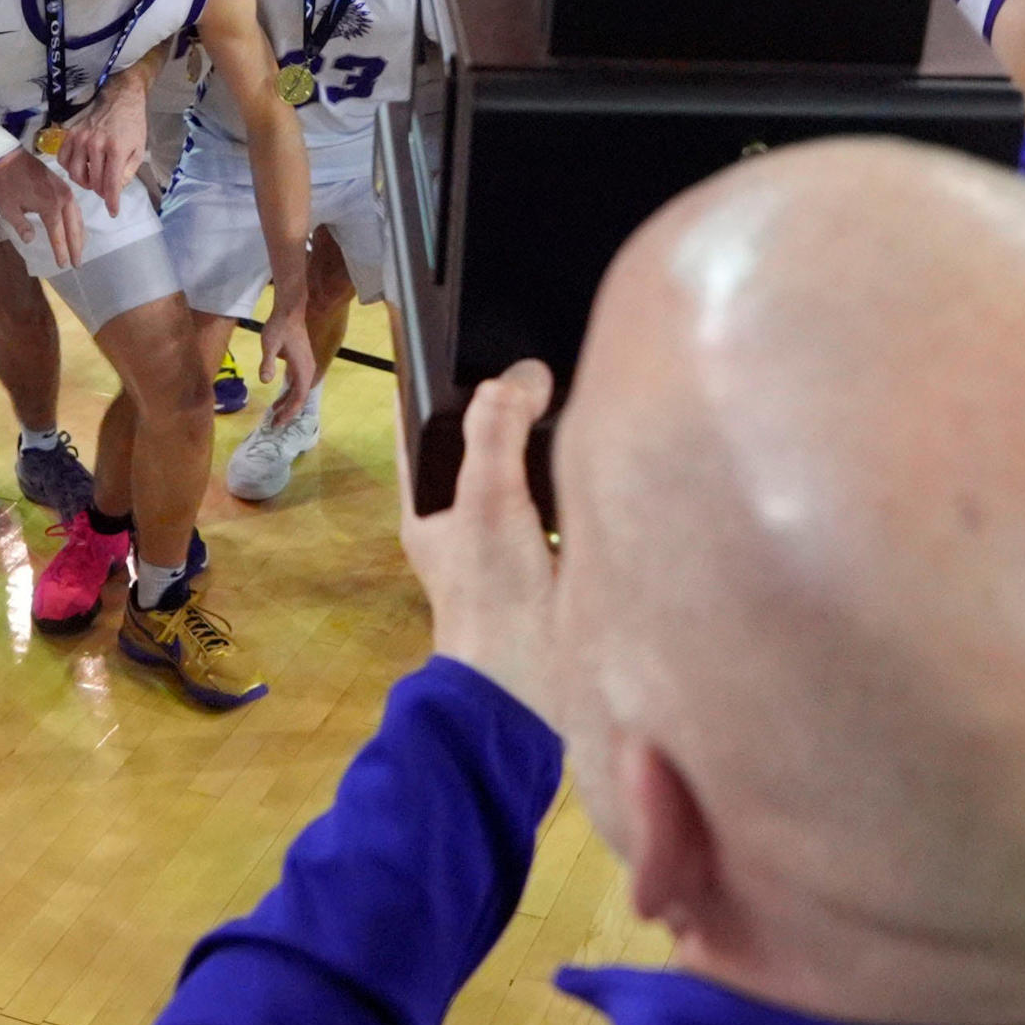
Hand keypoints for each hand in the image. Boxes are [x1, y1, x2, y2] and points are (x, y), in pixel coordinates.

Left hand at [0, 146, 84, 268]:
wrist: (9, 158)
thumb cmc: (7, 184)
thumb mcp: (8, 208)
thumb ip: (21, 226)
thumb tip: (31, 240)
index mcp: (50, 205)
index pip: (58, 234)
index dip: (61, 251)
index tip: (63, 265)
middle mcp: (63, 199)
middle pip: (73, 228)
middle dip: (76, 247)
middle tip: (77, 264)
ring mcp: (66, 191)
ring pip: (78, 218)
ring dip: (80, 235)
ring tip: (79, 251)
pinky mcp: (64, 187)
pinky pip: (75, 209)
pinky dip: (78, 222)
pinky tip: (77, 230)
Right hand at [50, 73, 150, 205]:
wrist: (120, 99)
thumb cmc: (132, 125)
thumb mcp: (139, 150)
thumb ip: (128, 172)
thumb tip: (116, 189)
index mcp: (116, 149)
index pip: (111, 184)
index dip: (112, 202)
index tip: (112, 212)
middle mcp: (96, 144)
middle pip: (93, 182)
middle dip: (100, 191)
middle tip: (106, 190)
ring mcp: (80, 139)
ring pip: (75, 173)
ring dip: (84, 182)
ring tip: (93, 179)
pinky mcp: (70, 134)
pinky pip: (63, 159)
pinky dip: (69, 168)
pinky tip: (80, 167)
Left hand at [254, 294, 320, 427]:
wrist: (289, 311)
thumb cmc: (278, 326)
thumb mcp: (269, 344)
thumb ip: (267, 362)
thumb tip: (265, 381)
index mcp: (302, 368)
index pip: (298, 397)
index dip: (289, 412)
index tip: (278, 423)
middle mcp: (308, 369)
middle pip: (300, 397)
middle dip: (288, 412)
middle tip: (274, 424)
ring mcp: (306, 366)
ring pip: (299, 392)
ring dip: (288, 404)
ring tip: (274, 415)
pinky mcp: (301, 363)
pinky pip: (297, 384)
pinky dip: (288, 394)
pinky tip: (278, 400)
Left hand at [396, 363, 581, 738]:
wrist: (532, 690)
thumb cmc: (493, 599)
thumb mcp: (488, 499)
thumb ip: (498, 431)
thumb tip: (523, 375)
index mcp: (426, 504)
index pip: (418, 422)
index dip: (433, 379)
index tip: (459, 334)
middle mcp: (462, 517)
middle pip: (479, 442)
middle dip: (506, 404)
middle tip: (542, 360)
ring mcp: (507, 540)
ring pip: (522, 469)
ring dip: (546, 442)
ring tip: (577, 397)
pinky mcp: (551, 559)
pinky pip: (562, 502)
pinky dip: (579, 480)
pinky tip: (605, 460)